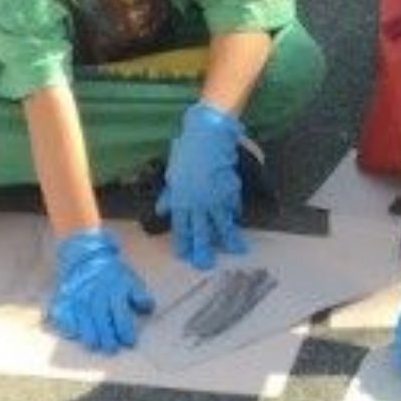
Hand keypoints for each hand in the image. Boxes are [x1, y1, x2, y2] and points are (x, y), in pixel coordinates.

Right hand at [47, 227, 154, 353]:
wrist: (85, 255)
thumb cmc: (111, 272)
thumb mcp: (129, 278)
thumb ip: (139, 294)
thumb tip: (148, 307)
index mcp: (114, 288)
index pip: (120, 312)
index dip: (125, 329)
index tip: (129, 342)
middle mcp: (96, 292)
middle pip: (101, 316)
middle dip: (107, 335)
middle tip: (111, 349)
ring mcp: (79, 294)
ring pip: (84, 316)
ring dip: (90, 333)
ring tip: (94, 346)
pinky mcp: (66, 296)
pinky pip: (65, 311)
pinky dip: (69, 322)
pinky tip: (74, 334)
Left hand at [157, 102, 247, 269]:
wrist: (208, 135)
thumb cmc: (187, 151)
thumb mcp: (173, 173)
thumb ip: (171, 194)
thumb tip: (162, 209)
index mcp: (181, 200)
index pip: (181, 227)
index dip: (183, 242)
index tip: (184, 255)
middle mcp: (198, 203)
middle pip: (201, 232)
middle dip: (204, 250)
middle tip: (206, 265)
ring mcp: (215, 198)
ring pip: (222, 224)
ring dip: (230, 238)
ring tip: (237, 250)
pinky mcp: (230, 189)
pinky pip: (233, 206)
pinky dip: (235, 212)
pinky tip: (238, 218)